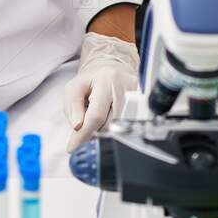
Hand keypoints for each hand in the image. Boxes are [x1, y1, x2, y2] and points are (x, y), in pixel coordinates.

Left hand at [63, 32, 139, 150]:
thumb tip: (78, 127)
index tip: (73, 146)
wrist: (113, 71)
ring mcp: (139, 98)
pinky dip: (114, 128)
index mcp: (107, 81)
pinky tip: (110, 117)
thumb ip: (71, 107)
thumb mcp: (74, 88)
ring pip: (117, 130)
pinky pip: (127, 128)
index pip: (96, 115)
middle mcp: (127, 88)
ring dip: (104, 128)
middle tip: (86, 121)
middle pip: (107, 126)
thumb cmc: (93, 81)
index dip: (84, 134)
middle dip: (93, 129)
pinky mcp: (145, 106)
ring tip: (100, 113)